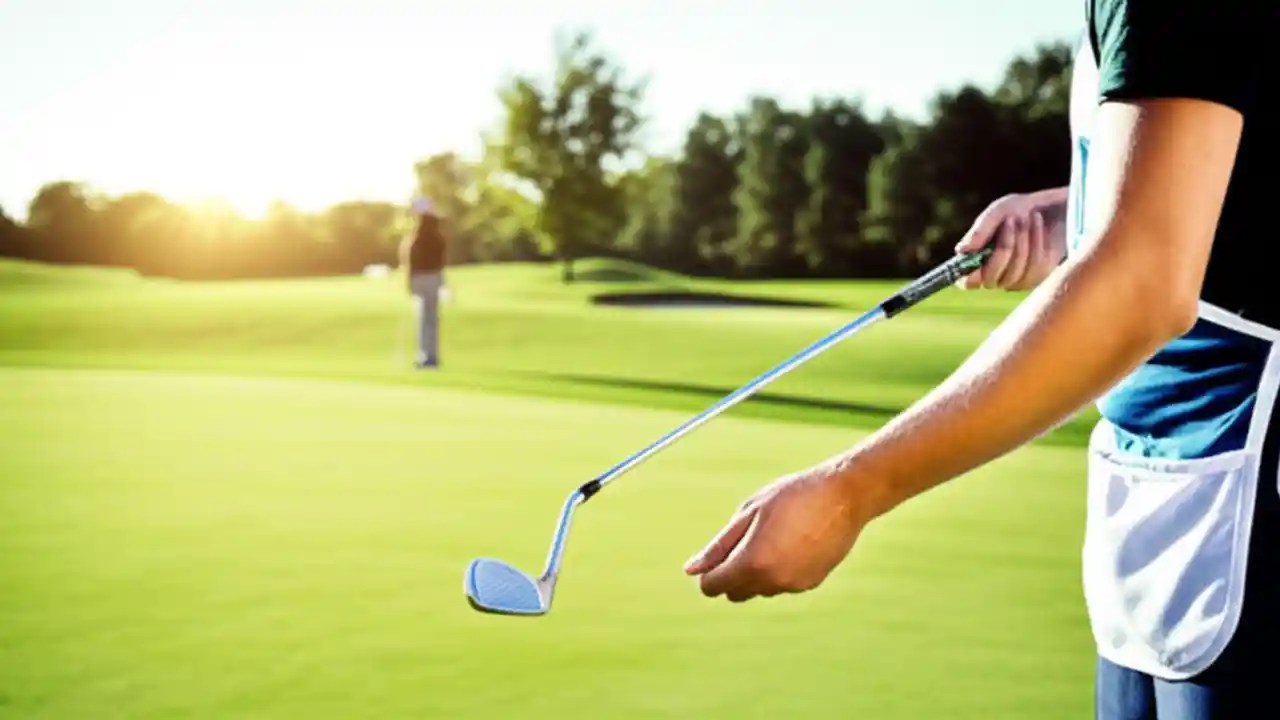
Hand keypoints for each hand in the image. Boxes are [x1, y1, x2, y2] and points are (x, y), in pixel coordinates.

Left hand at [684, 464, 880, 601]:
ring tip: (775, 534)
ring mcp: (793, 586)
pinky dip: (780, 570)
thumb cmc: (793, 496)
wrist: (844, 496)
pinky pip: (782, 584)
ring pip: (760, 588)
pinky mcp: (810, 584)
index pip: (713, 586)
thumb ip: (719, 546)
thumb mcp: (750, 513)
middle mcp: (772, 581)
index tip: (717, 554)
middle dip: (732, 573)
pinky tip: (794, 542)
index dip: (709, 572)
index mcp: (752, 562)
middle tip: (746, 538)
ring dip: (757, 571)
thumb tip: (691, 571)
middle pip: (734, 593)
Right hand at [955, 190, 1067, 290]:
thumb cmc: (1019, 210)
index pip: (966, 282)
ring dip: (1022, 241)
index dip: (968, 277)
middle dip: (1003, 247)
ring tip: (1028, 216)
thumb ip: (980, 231)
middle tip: (1012, 219)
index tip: (976, 257)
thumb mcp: (998, 213)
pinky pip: (1034, 267)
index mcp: (977, 262)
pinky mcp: (1038, 277)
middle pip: (991, 278)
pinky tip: (1037, 224)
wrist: (1053, 207)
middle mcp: (995, 276)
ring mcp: (1016, 280)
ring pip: (1014, 273)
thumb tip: (960, 250)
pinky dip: (1036, 241)